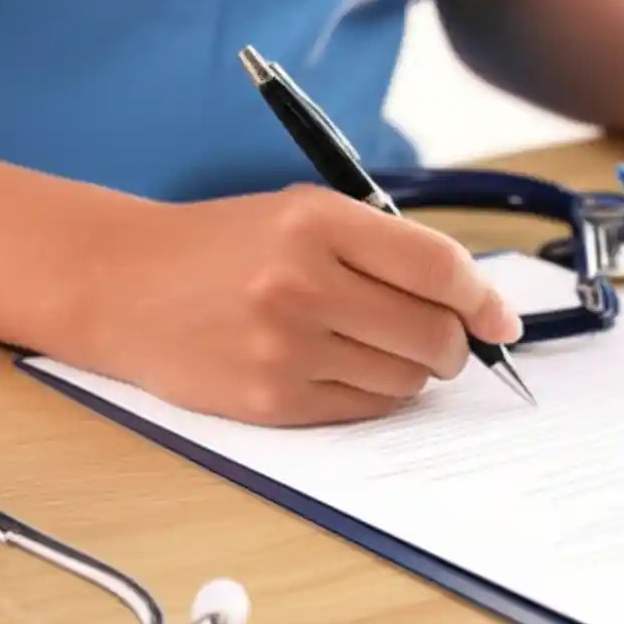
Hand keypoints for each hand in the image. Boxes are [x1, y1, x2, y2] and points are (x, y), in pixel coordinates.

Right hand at [73, 184, 522, 425]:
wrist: (122, 284)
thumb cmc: (226, 246)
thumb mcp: (304, 214)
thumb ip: (389, 249)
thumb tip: (477, 305)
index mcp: (318, 222)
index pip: (438, 267)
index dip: (484, 299)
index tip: (501, 319)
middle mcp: (301, 283)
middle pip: (433, 333)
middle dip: (456, 343)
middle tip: (444, 339)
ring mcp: (284, 347)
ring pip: (406, 379)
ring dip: (414, 370)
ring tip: (378, 344)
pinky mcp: (270, 401)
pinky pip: (366, 408)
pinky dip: (377, 394)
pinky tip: (348, 367)